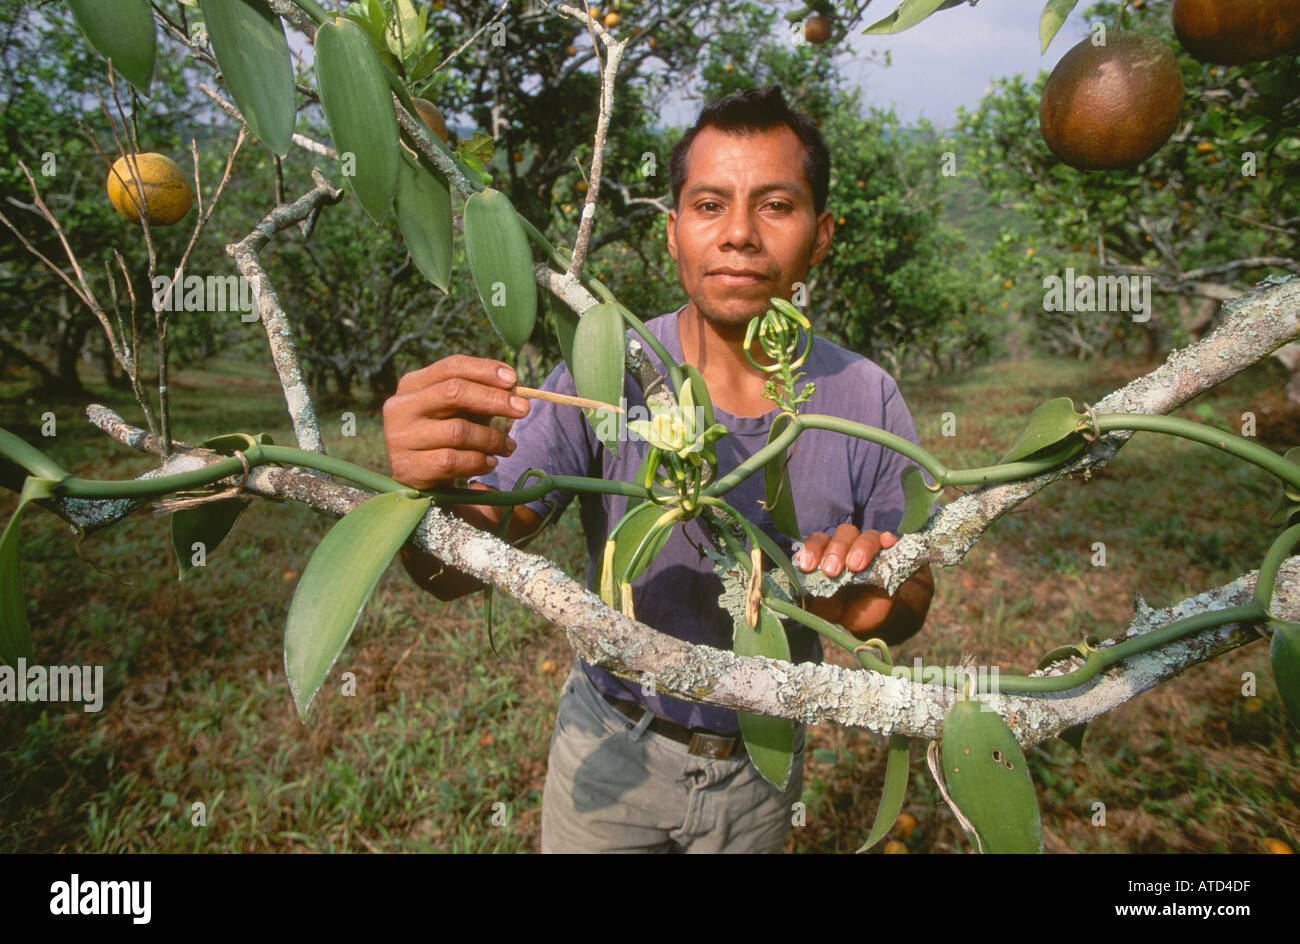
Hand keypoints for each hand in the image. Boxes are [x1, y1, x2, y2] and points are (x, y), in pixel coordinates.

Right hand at [382, 354, 529, 489]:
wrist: (414, 480)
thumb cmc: (442, 437)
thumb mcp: (457, 411)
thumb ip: (479, 397)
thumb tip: (514, 389)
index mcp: (412, 384)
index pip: (451, 367)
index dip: (485, 370)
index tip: (514, 379)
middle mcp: (400, 407)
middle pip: (454, 392)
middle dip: (494, 400)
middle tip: (523, 410)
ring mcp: (399, 438)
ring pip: (457, 431)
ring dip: (491, 439)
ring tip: (508, 447)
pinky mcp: (407, 467)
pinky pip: (452, 461)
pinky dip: (478, 462)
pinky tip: (489, 463)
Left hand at [795, 524, 899, 636]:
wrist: (864, 623)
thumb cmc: (838, 609)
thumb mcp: (820, 607)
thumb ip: (806, 597)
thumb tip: (789, 595)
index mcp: (827, 553)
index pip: (819, 540)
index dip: (812, 549)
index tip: (806, 567)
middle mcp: (849, 547)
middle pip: (844, 532)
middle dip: (836, 549)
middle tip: (831, 571)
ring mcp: (872, 551)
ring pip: (867, 536)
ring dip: (860, 547)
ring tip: (854, 567)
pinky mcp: (892, 559)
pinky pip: (892, 542)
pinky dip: (889, 538)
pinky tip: (888, 542)